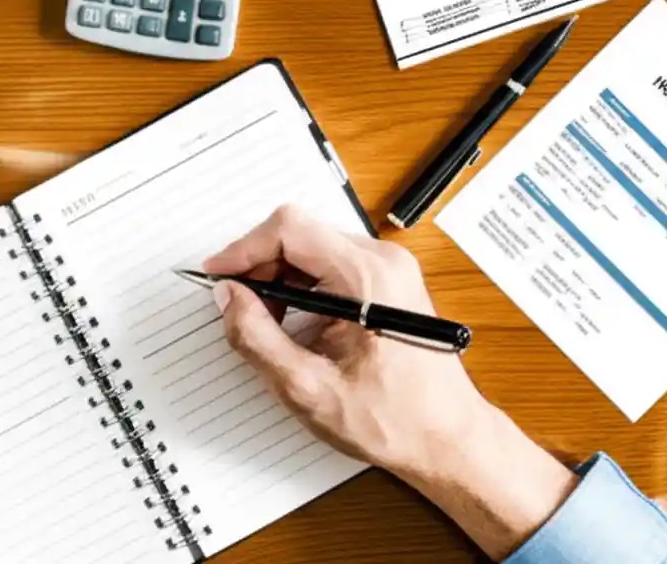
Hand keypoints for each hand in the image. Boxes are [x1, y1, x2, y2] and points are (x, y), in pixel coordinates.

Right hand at [206, 206, 577, 559]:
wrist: (447, 438)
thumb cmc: (395, 419)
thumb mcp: (308, 388)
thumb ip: (258, 338)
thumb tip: (227, 298)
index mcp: (369, 277)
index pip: (290, 229)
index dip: (244, 249)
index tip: (219, 276)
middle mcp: (383, 261)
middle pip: (299, 233)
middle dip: (259, 267)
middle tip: (238, 308)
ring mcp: (389, 269)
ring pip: (311, 248)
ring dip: (279, 279)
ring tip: (267, 325)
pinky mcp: (387, 282)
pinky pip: (329, 265)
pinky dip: (301, 287)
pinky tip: (293, 326)